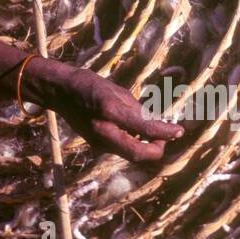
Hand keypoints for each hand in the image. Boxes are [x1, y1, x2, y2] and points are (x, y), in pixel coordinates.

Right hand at [44, 64, 183, 160]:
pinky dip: (133, 143)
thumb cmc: (89, 84)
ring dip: (146, 147)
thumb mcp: (117, 90)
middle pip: (139, 154)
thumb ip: (136, 110)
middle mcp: (104, 131)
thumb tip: (155, 123)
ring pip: (131, 154)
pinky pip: (120, 149)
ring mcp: (98, 141)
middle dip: (157, 149)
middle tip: (166, 137)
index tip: (179, 132)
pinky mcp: (95, 144)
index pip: (145, 129)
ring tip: (153, 133)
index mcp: (111, 111)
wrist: (59, 91)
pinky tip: (136, 132)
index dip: (165, 132)